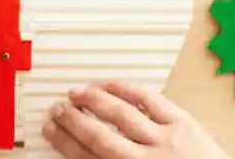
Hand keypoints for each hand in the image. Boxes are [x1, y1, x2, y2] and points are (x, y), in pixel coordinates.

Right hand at [42, 81, 228, 158]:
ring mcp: (165, 140)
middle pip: (99, 136)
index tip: (50, 128)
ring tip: (76, 91)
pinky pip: (149, 99)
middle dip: (73, 120)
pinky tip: (109, 83)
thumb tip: (85, 153)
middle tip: (57, 108)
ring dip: (94, 100)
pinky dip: (126, 89)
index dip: (64, 141)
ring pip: (121, 115)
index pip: (87, 158)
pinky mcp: (183, 123)